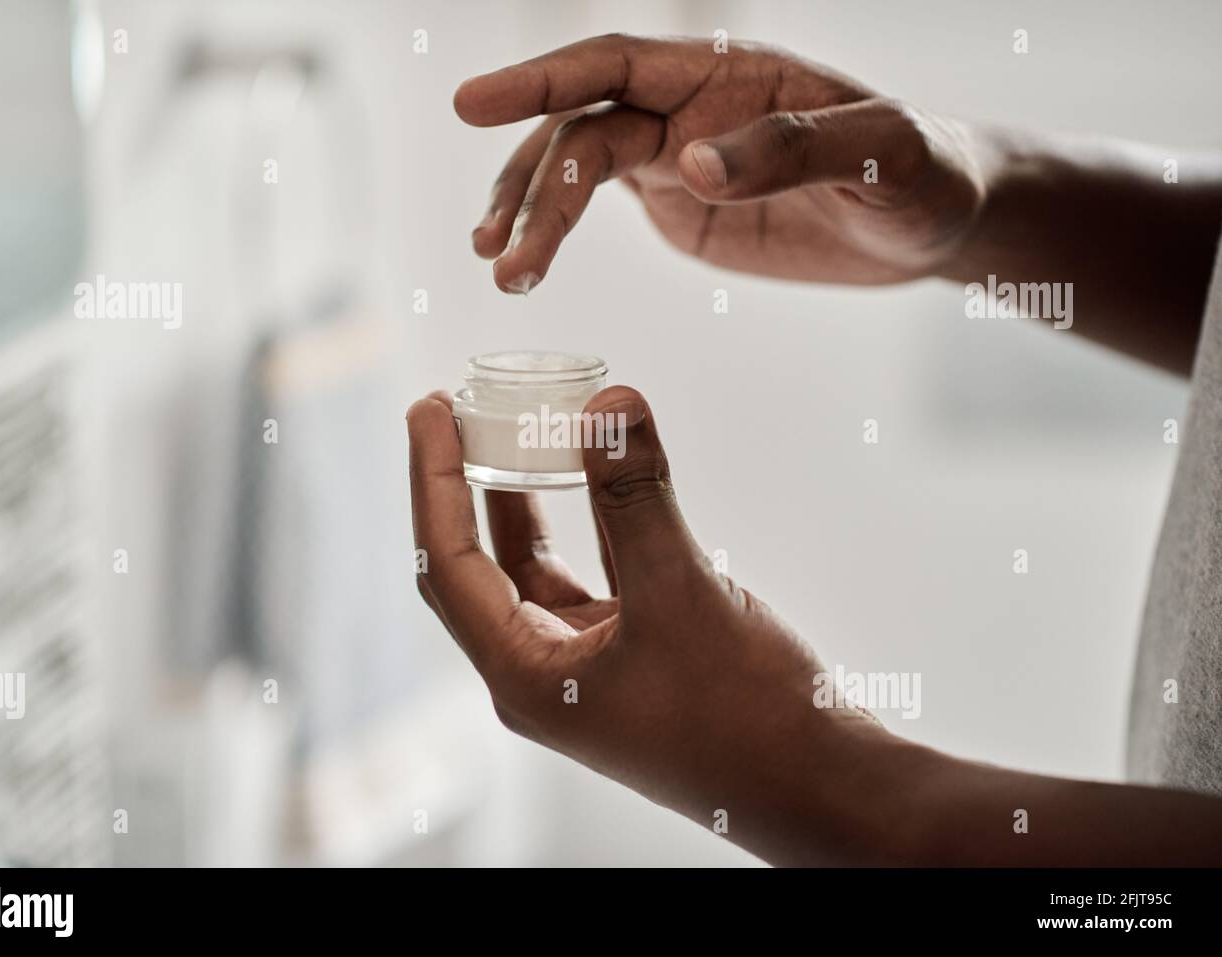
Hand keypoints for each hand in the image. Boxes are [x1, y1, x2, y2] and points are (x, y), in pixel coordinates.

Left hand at [407, 385, 899, 864]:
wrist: (816, 786)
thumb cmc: (745, 716)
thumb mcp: (682, 593)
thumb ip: (639, 498)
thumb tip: (610, 405)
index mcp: (524, 675)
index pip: (448, 563)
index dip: (434, 479)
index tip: (431, 408)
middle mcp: (540, 672)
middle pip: (474, 565)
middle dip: (460, 487)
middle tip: (452, 410)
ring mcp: (584, 666)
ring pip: (531, 569)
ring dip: (520, 501)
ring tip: (510, 429)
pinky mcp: (629, 656)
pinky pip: (587, 574)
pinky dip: (585, 522)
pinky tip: (590, 474)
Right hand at [455, 33, 987, 291]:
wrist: (932, 220)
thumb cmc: (925, 172)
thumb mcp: (882, 156)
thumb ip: (792, 153)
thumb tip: (695, 164)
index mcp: (729, 74)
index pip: (617, 64)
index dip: (542, 79)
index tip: (473, 105)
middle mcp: (690, 106)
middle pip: (583, 130)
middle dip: (533, 188)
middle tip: (501, 254)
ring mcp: (677, 155)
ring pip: (575, 167)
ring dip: (530, 212)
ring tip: (502, 270)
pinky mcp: (678, 203)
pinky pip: (595, 202)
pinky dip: (551, 227)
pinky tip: (520, 258)